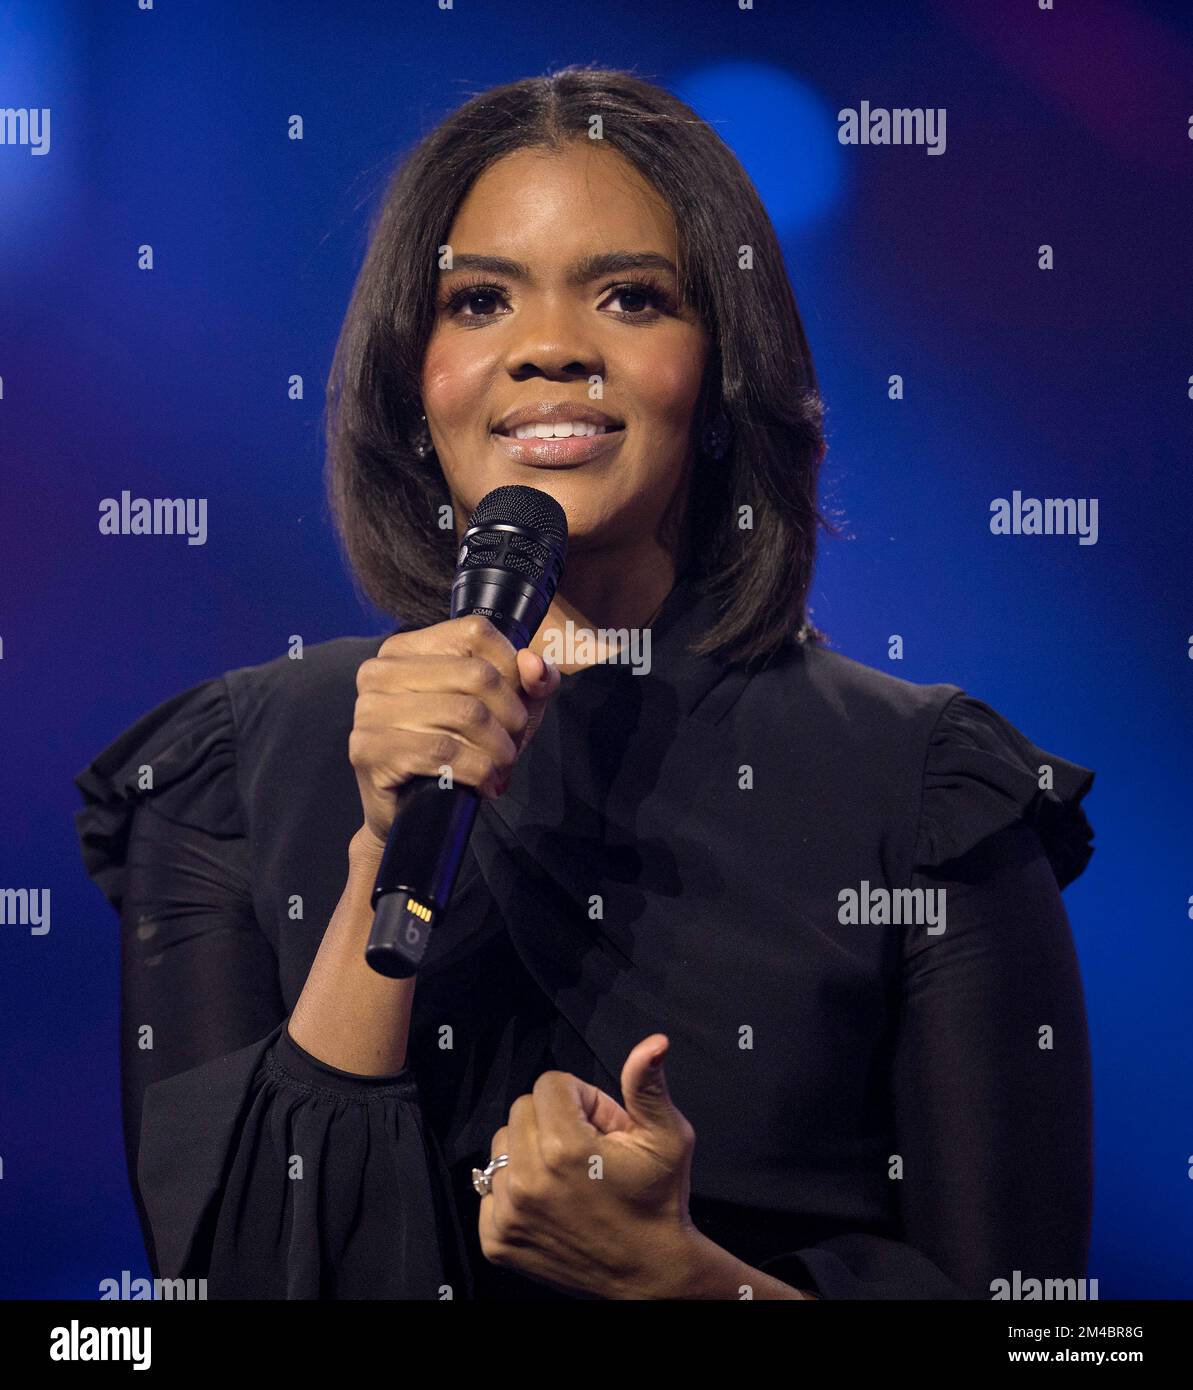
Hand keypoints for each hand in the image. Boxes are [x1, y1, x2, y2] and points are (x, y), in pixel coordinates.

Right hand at [350, 615, 560, 852]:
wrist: (411, 815)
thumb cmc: (455, 754)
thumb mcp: (502, 711)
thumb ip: (529, 682)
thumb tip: (534, 664)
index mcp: (406, 648)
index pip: (476, 633)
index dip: (511, 668)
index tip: (516, 704)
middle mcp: (380, 671)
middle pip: (477, 674)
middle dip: (510, 716)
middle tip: (511, 746)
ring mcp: (369, 709)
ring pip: (465, 713)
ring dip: (497, 749)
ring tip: (499, 767)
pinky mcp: (369, 748)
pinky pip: (444, 751)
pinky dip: (478, 770)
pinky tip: (484, 784)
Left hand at [478, 1034, 702, 1299]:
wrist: (651, 1275)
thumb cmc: (660, 1201)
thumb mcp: (667, 1138)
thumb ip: (647, 1086)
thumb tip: (653, 1043)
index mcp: (566, 1147)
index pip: (550, 1083)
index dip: (582, 1099)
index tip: (601, 1128)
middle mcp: (528, 1180)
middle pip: (523, 1109)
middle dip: (554, 1120)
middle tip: (587, 1151)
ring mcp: (507, 1213)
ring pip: (502, 1145)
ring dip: (530, 1150)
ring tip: (566, 1175)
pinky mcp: (495, 1239)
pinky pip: (490, 1185)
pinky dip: (515, 1187)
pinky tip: (549, 1201)